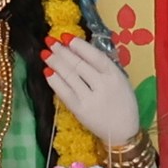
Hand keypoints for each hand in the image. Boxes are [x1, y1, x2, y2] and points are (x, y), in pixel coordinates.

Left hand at [43, 33, 141, 150]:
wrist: (123, 131)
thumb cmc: (122, 103)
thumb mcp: (120, 81)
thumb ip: (103, 68)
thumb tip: (80, 50)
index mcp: (115, 75)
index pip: (95, 56)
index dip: (79, 45)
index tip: (65, 36)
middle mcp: (103, 85)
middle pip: (79, 64)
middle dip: (62, 51)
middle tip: (49, 41)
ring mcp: (91, 98)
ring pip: (70, 76)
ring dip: (55, 62)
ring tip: (45, 53)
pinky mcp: (80, 110)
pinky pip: (64, 92)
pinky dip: (55, 81)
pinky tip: (47, 71)